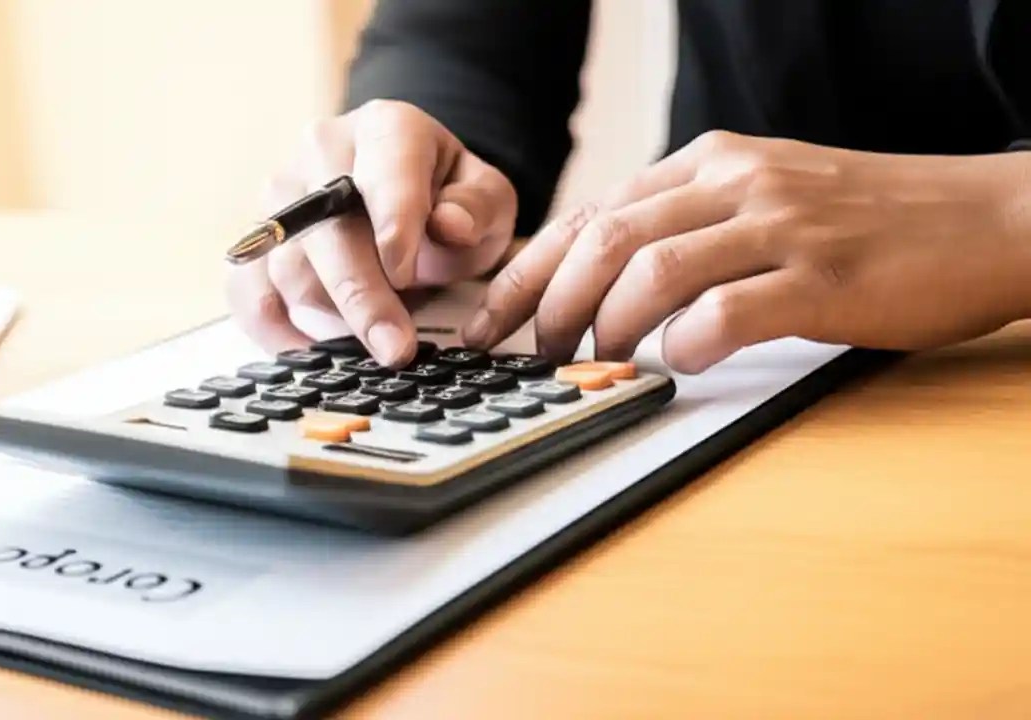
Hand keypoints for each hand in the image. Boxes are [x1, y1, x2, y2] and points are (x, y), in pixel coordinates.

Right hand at [227, 100, 516, 366]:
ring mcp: (281, 197)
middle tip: (395, 349)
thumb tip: (452, 225)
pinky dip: (272, 330)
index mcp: (386, 128)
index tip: (405, 271)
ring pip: (289, 267)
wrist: (400, 198)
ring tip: (372, 353)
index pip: (384, 171)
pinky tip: (308, 357)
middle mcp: (321, 152)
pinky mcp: (258, 241)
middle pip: (328, 230)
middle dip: (362, 296)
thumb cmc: (446, 199)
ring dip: (329, 319)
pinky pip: (246, 289)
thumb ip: (476, 208)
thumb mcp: (486, 198)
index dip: (394, 222)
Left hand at [464, 131, 1030, 371]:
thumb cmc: (866, 220)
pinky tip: (684, 362)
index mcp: (709, 161)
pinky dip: (689, 344)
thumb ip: (686, 221)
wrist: (984, 218)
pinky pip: (729, 312)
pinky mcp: (823, 278)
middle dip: (552, 307)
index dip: (527, 273)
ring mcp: (780, 226)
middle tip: (537, 357)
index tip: (489, 322)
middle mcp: (736, 182)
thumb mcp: (761, 195)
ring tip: (600, 365)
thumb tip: (597, 277)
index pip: (590, 214)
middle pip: (605, 241)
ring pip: (651, 271)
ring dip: (608, 328)